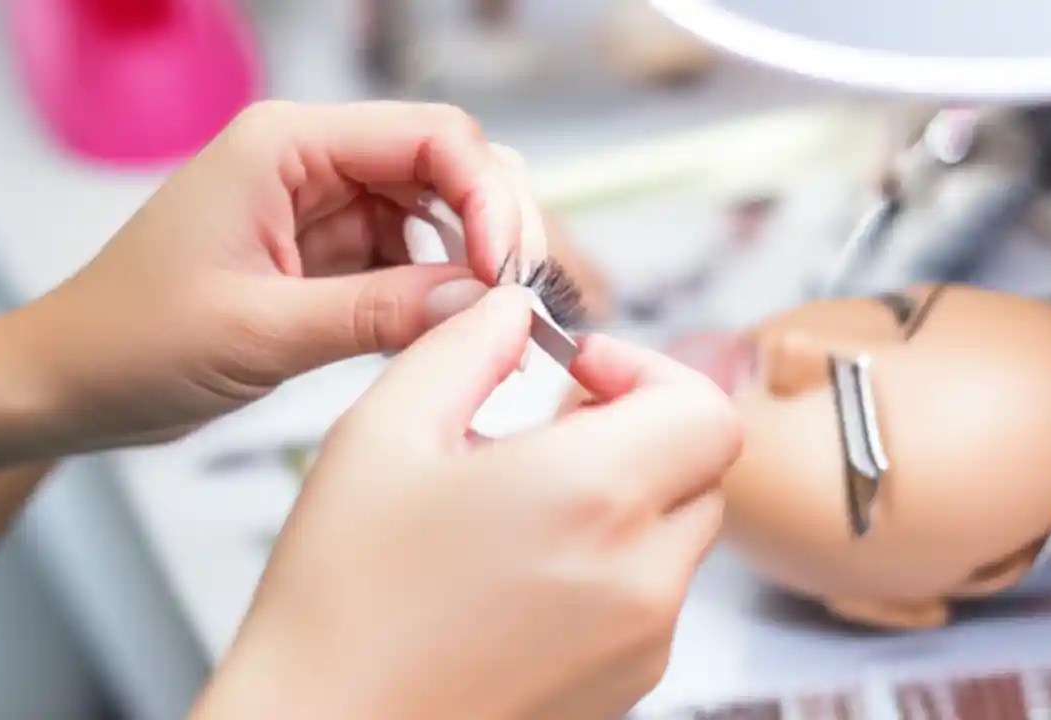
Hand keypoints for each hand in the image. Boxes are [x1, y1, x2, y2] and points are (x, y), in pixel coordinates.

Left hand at [27, 100, 542, 449]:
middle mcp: (313, 162)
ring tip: (512, 321)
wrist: (71, 383)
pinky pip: (412, 261)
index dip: (489, 196)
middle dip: (501, 222)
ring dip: (480, 262)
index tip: (507, 270)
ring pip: (440, 213)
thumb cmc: (130, 341)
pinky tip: (463, 330)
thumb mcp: (259, 332)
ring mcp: (325, 209)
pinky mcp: (330, 256)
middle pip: (450, 164)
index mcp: (285, 144)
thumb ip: (377, 312)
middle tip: (529, 297)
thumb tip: (482, 303)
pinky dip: (445, 294)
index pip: (431, 136)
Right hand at [195, 286, 741, 719]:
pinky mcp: (624, 689)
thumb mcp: (384, 431)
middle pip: (699, 468)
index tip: (581, 377)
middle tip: (549, 432)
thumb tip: (516, 308)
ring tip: (520, 507)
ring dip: (623, 500)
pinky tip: (518, 570)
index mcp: (593, 495)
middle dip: (638, 431)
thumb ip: (467, 344)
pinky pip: (651, 599)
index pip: (708, 410)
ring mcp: (641, 643)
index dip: (650, 372)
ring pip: (676, 534)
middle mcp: (640, 575)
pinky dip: (610, 565)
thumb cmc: (342, 596)